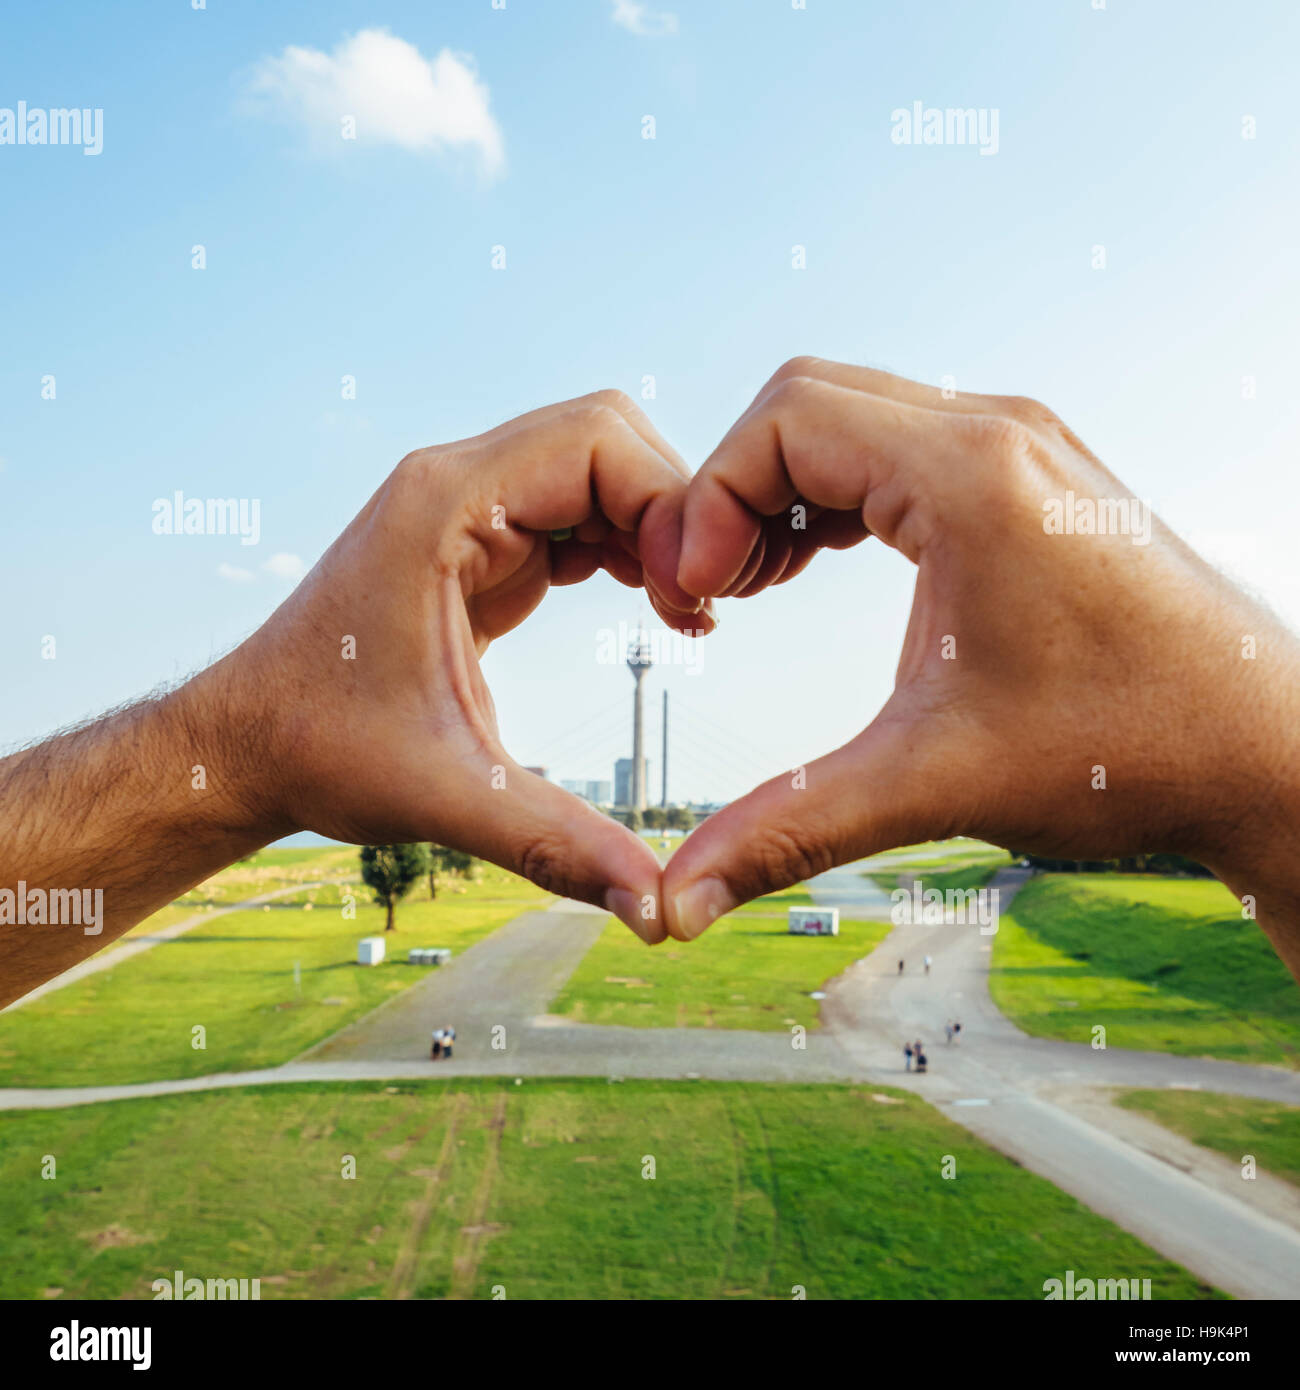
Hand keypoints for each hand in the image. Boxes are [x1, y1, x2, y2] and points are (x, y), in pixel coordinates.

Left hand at [218, 391, 709, 941]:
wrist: (244, 744)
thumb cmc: (319, 752)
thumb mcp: (447, 797)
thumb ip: (558, 845)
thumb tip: (660, 914)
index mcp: (443, 505)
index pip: (598, 441)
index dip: (668, 507)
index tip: (691, 603)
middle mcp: (455, 484)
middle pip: (608, 437)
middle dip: (672, 511)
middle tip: (698, 605)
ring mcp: (464, 508)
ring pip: (596, 467)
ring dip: (653, 528)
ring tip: (686, 614)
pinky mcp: (475, 541)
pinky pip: (574, 510)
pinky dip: (625, 546)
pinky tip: (650, 607)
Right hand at [655, 358, 1299, 977]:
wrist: (1262, 751)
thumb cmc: (1127, 751)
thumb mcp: (934, 783)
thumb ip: (789, 829)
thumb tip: (677, 904)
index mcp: (969, 476)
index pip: (783, 421)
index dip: (709, 500)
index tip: (698, 595)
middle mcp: (997, 434)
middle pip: (805, 402)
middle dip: (733, 489)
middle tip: (715, 591)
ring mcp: (1021, 447)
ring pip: (852, 416)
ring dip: (783, 488)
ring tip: (754, 584)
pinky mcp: (1031, 478)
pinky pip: (900, 445)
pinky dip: (837, 493)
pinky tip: (816, 564)